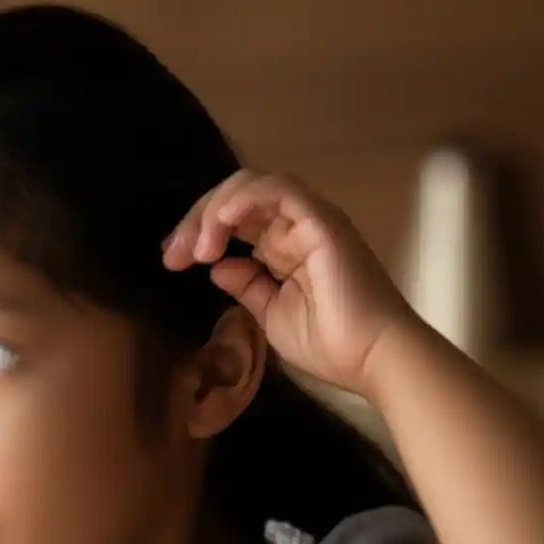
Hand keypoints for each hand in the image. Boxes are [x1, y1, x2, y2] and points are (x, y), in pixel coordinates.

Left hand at [162, 170, 423, 397]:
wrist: (372, 359)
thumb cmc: (329, 344)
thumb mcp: (271, 314)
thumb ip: (246, 286)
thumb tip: (218, 267)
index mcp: (282, 247)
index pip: (231, 220)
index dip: (196, 232)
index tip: (170, 260)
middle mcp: (294, 226)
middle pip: (234, 198)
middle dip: (196, 220)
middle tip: (174, 253)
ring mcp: (309, 218)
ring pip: (252, 185)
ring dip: (215, 210)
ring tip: (198, 247)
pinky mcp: (321, 219)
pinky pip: (279, 190)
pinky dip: (244, 199)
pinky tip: (222, 222)